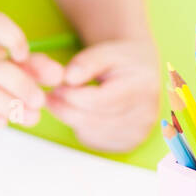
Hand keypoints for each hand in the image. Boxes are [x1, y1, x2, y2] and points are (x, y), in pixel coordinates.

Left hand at [42, 38, 160, 151]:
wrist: (140, 72)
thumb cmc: (122, 60)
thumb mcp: (105, 51)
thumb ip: (86, 62)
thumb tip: (68, 78)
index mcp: (142, 88)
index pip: (98, 101)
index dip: (71, 95)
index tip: (55, 86)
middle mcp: (145, 115)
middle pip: (92, 120)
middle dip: (65, 108)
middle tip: (50, 96)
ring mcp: (138, 133)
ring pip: (90, 133)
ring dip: (71, 118)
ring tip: (62, 101)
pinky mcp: (128, 144)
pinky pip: (94, 141)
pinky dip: (81, 128)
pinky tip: (81, 113)